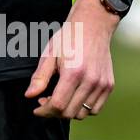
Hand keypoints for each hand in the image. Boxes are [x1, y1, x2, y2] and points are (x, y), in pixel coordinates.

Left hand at [25, 0, 117, 119]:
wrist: (93, 25)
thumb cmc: (68, 38)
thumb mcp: (49, 54)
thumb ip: (40, 77)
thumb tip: (29, 96)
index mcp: (73, 73)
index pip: (58, 105)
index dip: (45, 111)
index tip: (37, 108)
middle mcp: (90, 81)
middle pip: (70, 113)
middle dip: (54, 112)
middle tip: (45, 101)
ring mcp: (102, 85)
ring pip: (84, 113)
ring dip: (69, 111)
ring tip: (60, 99)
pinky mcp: (109, 85)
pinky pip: (96, 109)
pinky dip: (84, 109)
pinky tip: (74, 98)